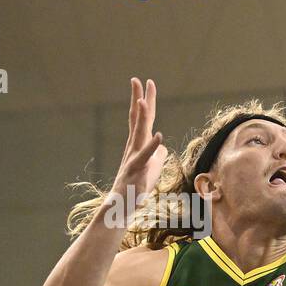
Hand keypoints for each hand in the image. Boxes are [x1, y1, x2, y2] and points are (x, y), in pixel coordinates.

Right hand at [111, 78, 166, 204]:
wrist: (123, 205)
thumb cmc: (137, 187)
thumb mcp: (152, 168)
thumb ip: (156, 155)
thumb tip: (162, 146)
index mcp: (139, 145)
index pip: (143, 119)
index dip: (146, 101)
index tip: (147, 83)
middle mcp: (134, 147)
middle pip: (138, 120)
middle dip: (140, 99)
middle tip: (139, 80)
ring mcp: (134, 158)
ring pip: (138, 134)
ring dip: (142, 117)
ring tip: (144, 100)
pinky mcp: (136, 171)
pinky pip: (145, 156)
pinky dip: (152, 145)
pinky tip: (158, 135)